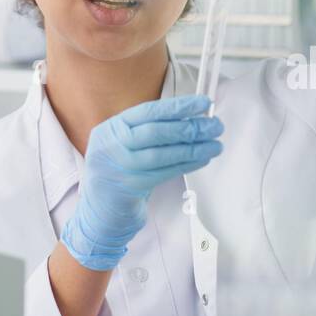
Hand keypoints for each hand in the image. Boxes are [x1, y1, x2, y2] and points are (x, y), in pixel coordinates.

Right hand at [60, 94, 222, 270]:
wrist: (100, 213)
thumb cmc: (118, 174)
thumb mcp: (122, 145)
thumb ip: (146, 130)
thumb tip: (189, 117)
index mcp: (110, 129)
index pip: (149, 111)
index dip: (178, 106)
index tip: (202, 103)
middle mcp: (111, 145)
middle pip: (157, 131)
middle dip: (191, 126)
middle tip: (215, 125)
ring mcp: (119, 167)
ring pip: (164, 153)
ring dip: (194, 147)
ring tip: (215, 144)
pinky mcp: (130, 187)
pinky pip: (166, 172)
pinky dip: (187, 163)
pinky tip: (202, 158)